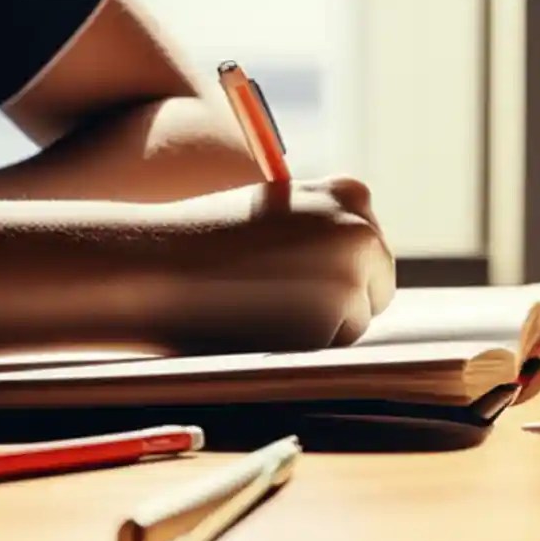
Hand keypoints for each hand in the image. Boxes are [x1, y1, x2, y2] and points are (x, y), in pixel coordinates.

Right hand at [153, 176, 395, 352]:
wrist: (162, 263)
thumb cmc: (207, 238)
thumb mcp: (277, 210)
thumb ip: (323, 230)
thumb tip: (359, 271)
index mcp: (351, 193)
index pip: (371, 248)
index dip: (335, 267)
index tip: (298, 271)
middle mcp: (363, 230)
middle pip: (377, 286)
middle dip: (340, 300)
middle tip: (280, 298)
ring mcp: (354, 277)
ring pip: (357, 320)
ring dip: (320, 324)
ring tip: (263, 303)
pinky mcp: (336, 320)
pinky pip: (333, 347)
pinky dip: (303, 345)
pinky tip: (262, 321)